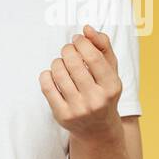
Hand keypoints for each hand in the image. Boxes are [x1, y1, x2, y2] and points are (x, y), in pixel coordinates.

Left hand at [39, 24, 122, 138]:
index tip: (77, 39)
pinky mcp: (62, 115)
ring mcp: (78, 109)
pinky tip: (52, 74)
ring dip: (57, 61)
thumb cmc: (103, 92)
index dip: (81, 42)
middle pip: (73, 62)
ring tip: (61, 63)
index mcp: (112, 86)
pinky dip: (46, 75)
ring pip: (58, 72)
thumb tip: (86, 29)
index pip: (93, 56)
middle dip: (67, 49)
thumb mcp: (111, 70)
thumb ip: (103, 45)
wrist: (97, 129)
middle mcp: (96, 99)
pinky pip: (47, 86)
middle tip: (67, 49)